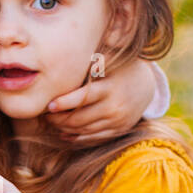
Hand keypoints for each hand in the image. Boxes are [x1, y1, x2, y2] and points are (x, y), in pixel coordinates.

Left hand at [43, 58, 159, 144]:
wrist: (147, 85)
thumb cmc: (121, 68)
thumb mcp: (110, 59)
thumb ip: (91, 61)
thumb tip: (67, 54)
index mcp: (110, 89)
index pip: (83, 99)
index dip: (64, 103)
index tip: (49, 105)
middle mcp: (114, 108)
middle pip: (80, 119)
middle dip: (60, 119)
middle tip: (45, 115)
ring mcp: (117, 122)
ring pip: (85, 131)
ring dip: (66, 128)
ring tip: (52, 122)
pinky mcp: (118, 130)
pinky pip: (94, 138)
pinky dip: (77, 137)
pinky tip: (64, 133)